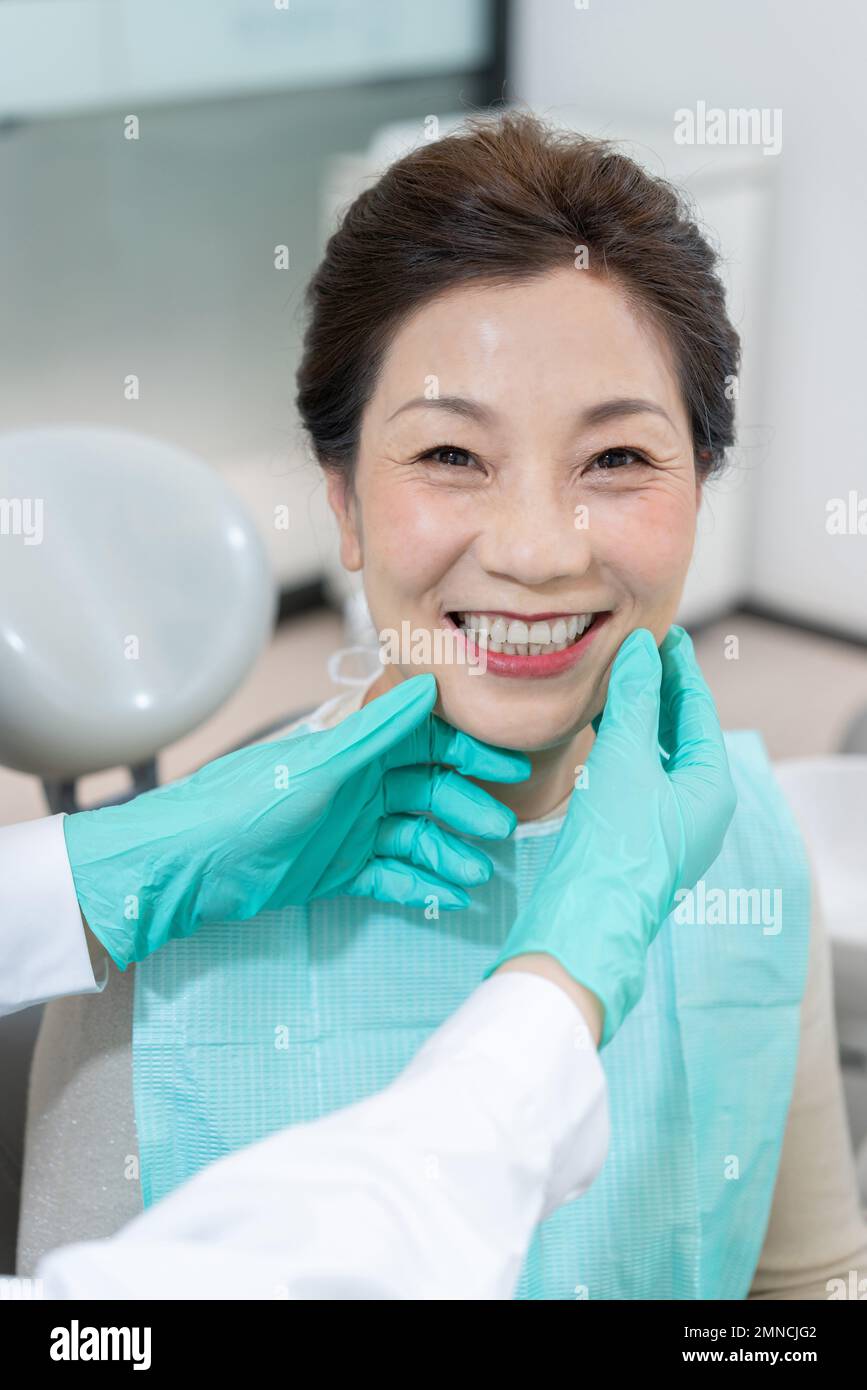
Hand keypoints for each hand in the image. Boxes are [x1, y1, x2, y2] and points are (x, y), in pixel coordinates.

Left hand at [64, 674, 529, 968]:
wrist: (191, 864)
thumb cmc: (249, 803)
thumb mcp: (321, 765)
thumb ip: (376, 730)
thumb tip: (427, 684)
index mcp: (356, 751)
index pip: (424, 744)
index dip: (467, 752)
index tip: (508, 767)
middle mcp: (359, 786)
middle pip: (426, 793)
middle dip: (464, 809)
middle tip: (500, 830)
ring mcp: (352, 829)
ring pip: (415, 838)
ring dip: (448, 852)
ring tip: (480, 873)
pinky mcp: (340, 869)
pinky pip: (392, 875)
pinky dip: (421, 884)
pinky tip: (450, 897)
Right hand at [486, 626, 736, 1047]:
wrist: (583, 921)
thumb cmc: (614, 847)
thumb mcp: (624, 759)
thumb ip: (633, 700)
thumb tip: (641, 649)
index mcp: (711, 786)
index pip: (698, 710)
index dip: (677, 668)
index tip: (660, 632)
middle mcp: (698, 808)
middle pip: (679, 733)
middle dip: (655, 691)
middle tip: (631, 651)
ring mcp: (668, 828)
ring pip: (655, 757)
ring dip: (634, 720)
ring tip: (609, 684)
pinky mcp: (636, 843)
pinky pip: (635, 781)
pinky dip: (619, 750)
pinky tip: (595, 734)